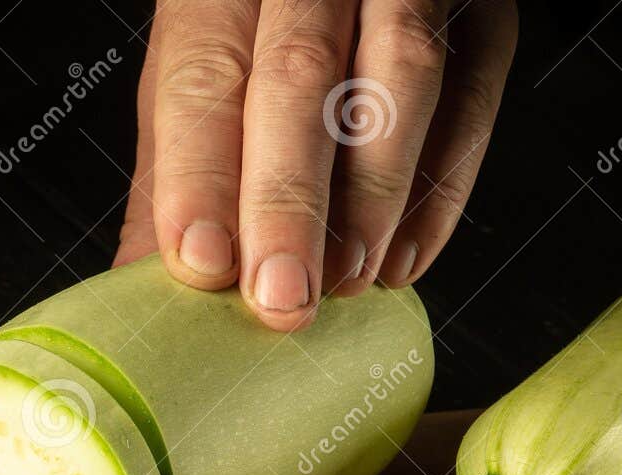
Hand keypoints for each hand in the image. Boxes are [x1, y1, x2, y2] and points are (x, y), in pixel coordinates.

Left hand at [116, 0, 516, 329]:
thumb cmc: (256, 34)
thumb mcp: (197, 79)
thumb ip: (175, 174)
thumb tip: (137, 289)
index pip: (204, 77)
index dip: (202, 176)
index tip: (204, 263)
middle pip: (297, 79)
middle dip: (288, 201)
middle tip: (281, 298)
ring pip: (399, 75)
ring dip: (372, 196)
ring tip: (344, 282)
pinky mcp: (484, 12)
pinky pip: (473, 93)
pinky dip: (443, 185)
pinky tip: (405, 257)